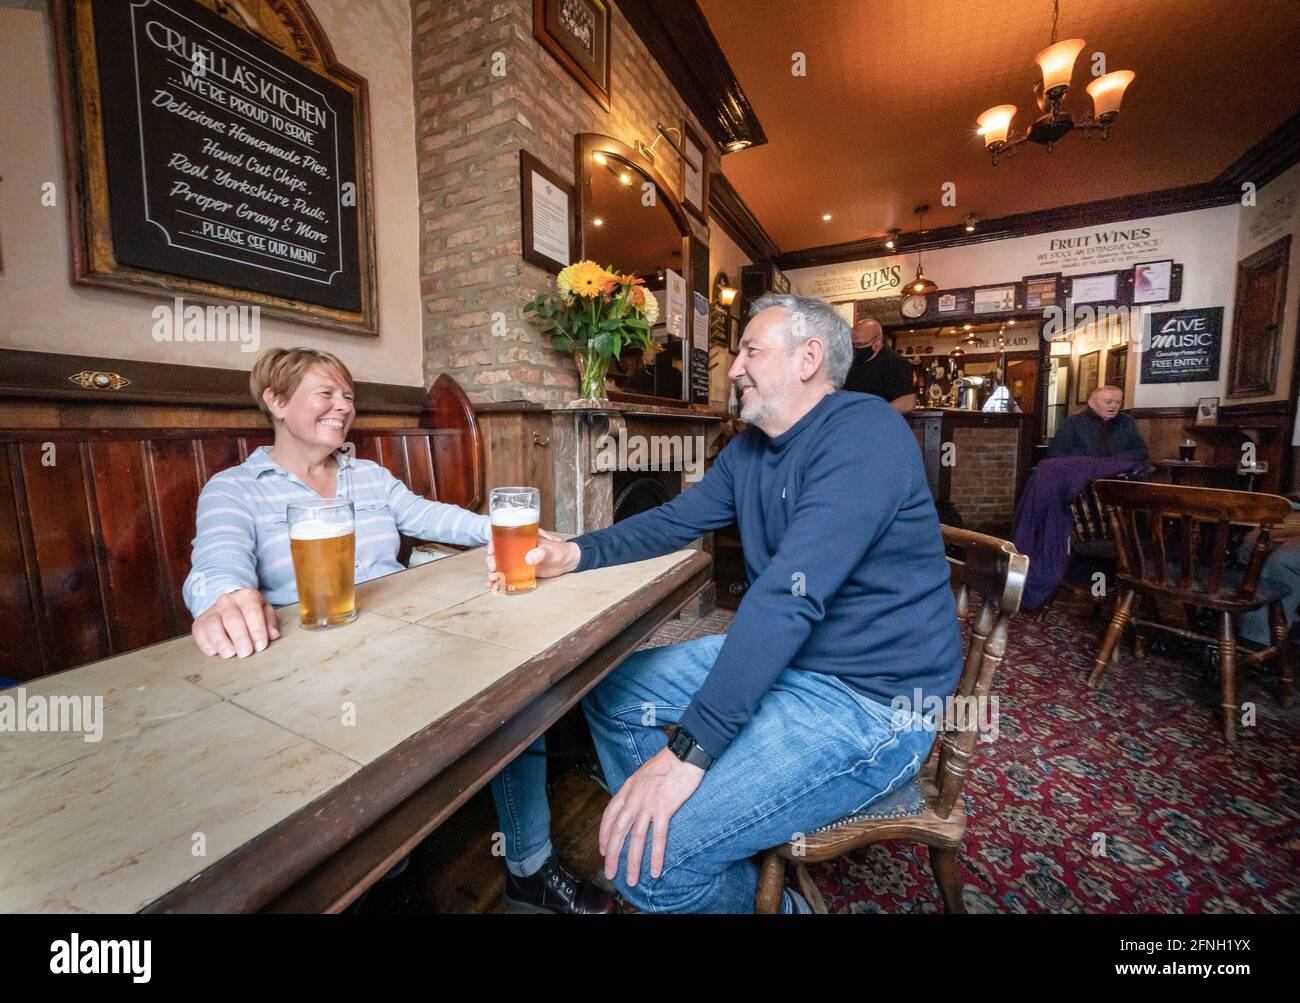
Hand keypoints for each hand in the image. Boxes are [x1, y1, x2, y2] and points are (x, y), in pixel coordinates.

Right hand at [191, 588, 279, 657]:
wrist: (229, 606)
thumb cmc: (251, 613)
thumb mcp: (265, 612)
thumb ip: (270, 622)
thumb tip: (273, 635)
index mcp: (247, 596)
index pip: (252, 612)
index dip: (257, 630)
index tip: (261, 646)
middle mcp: (227, 601)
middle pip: (232, 619)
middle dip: (240, 638)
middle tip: (246, 653)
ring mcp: (211, 611)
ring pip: (213, 625)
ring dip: (222, 642)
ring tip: (230, 654)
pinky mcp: (199, 622)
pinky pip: (200, 633)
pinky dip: (207, 645)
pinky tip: (216, 653)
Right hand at [485, 527, 579, 588]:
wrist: (567, 562)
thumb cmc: (559, 550)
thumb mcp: (550, 550)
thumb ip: (540, 553)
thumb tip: (528, 559)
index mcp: (522, 538)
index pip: (503, 538)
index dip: (494, 544)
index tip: (490, 551)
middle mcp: (518, 549)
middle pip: (499, 553)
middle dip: (492, 561)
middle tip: (492, 568)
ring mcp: (519, 560)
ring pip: (502, 565)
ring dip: (494, 572)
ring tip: (492, 580)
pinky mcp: (522, 571)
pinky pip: (509, 575)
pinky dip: (501, 581)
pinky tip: (495, 586)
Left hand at [598, 746, 703, 886]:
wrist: (684, 754)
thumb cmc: (667, 762)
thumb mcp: (642, 774)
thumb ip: (635, 790)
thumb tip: (632, 804)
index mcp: (627, 789)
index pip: (609, 816)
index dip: (603, 835)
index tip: (602, 850)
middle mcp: (633, 798)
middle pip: (618, 832)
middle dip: (612, 855)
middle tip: (610, 873)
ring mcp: (648, 804)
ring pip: (636, 839)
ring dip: (633, 862)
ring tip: (631, 879)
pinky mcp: (664, 809)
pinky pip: (658, 837)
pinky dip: (656, 856)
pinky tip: (655, 870)